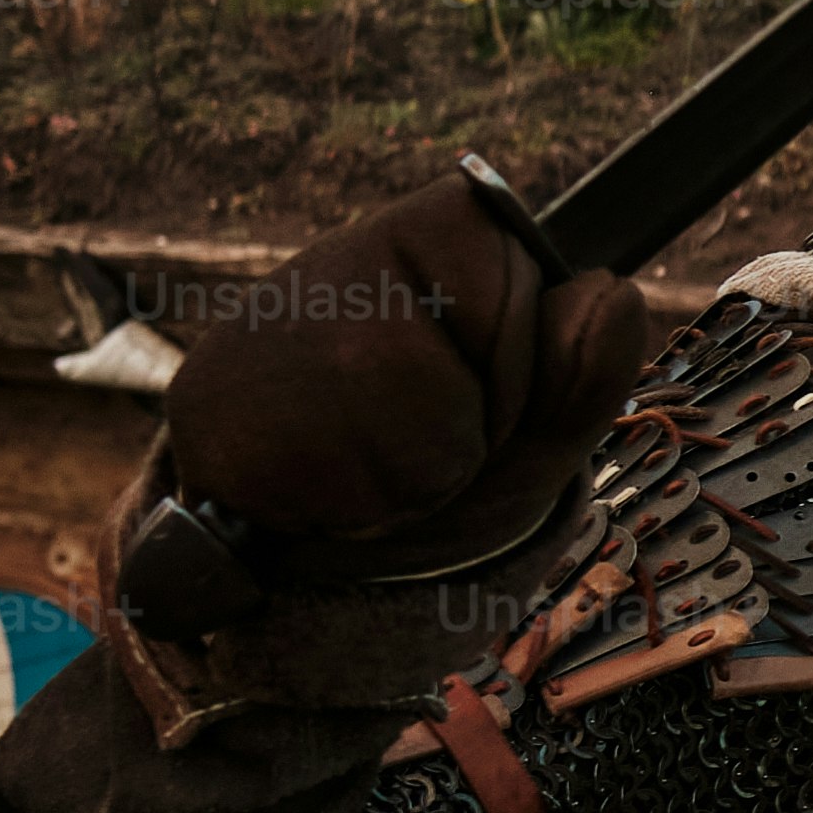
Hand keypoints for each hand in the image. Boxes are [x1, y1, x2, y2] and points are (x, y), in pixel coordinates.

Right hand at [130, 164, 657, 619]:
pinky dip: (356, 509)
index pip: (499, 247)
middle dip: (471, 425)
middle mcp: (319, 273)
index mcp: (411, 246)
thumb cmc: (450, 476)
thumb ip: (585, 366)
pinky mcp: (201, 412)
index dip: (517, 339)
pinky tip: (327, 494)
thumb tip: (611, 287)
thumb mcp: (543, 429)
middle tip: (429, 441)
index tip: (486, 377)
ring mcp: (246, 338)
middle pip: (454, 356)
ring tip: (378, 473)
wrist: (324, 567)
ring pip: (395, 424)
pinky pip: (328, 478)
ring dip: (415, 478)